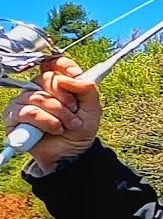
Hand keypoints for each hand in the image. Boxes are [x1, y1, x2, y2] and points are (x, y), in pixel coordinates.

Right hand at [3, 56, 101, 170]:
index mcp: (56, 84)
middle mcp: (38, 90)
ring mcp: (23, 102)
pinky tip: (54, 129)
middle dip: (66, 98)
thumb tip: (71, 77)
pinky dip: (46, 121)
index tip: (76, 75)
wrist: (71, 154)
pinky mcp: (13, 117)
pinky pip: (28, 112)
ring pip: (38, 97)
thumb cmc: (79, 131)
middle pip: (47, 79)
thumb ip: (88, 89)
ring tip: (67, 125)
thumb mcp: (93, 109)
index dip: (64, 66)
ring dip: (59, 114)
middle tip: (74, 112)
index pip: (54, 64)